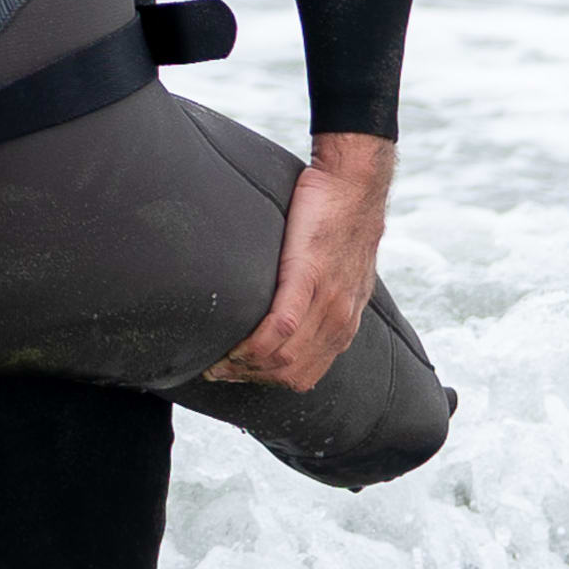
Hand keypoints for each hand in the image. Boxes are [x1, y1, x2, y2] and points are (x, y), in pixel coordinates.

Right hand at [206, 132, 394, 390]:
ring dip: (244, 363)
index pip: (305, 374)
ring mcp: (326, 300)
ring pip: (284, 357)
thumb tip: (291, 311)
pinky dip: (254, 341)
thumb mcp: (341, 273)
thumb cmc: (338, 221)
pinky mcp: (308, 275)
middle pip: (290, 373)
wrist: (354, 186)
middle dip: (249, 376)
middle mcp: (338, 319)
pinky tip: (232, 341)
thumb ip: (320, 298)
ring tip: (215, 357)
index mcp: (344, 322)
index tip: (235, 373)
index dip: (267, 381)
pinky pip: (282, 324)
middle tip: (215, 369)